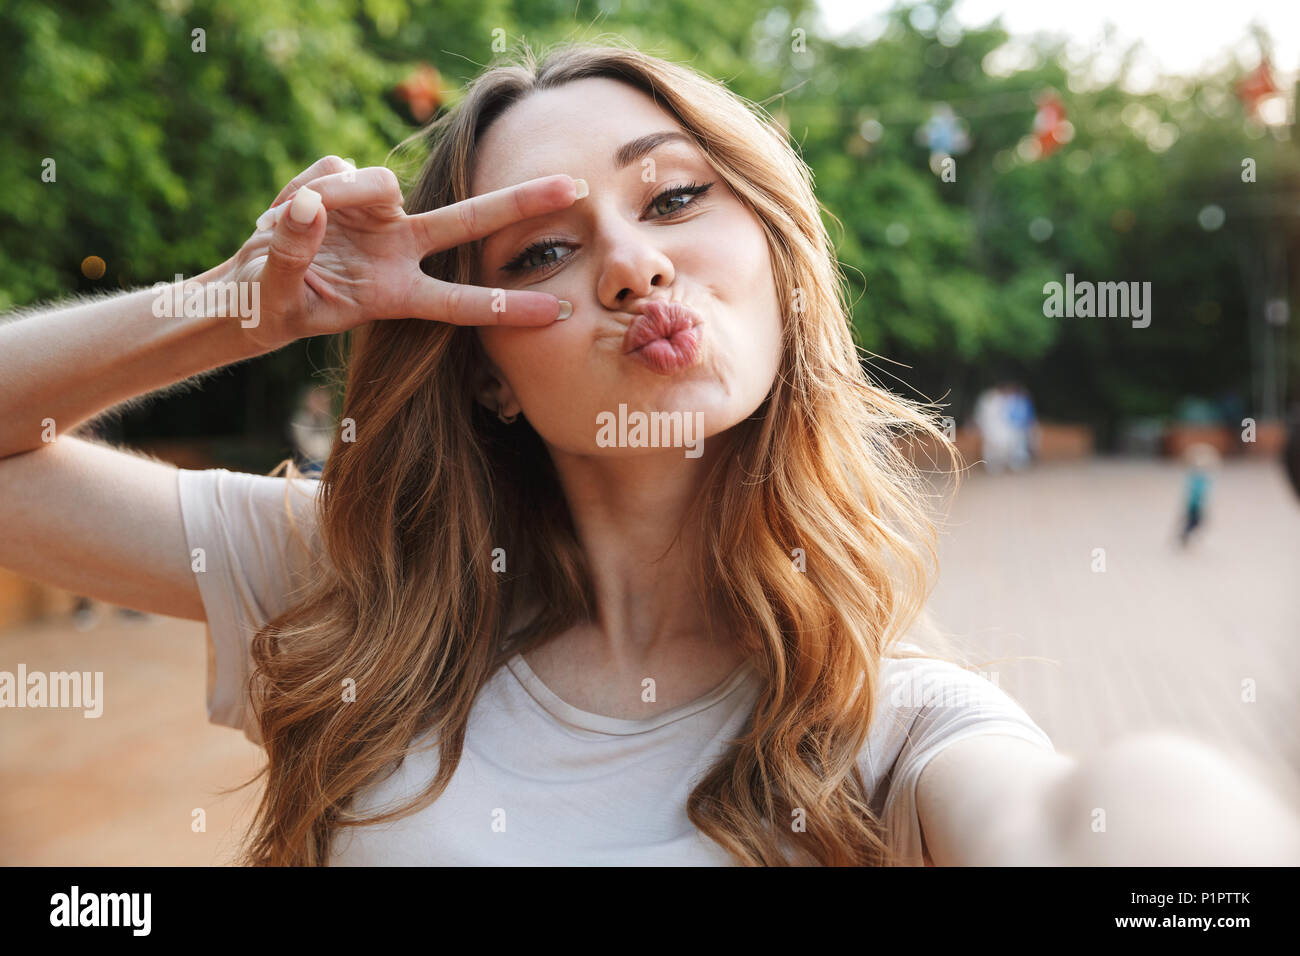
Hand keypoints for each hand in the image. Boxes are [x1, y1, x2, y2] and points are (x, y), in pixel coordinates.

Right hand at [224, 155, 579, 351]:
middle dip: (521, 203)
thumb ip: (290, 254)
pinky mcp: (349, 185)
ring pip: (375, 182)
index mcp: (395, 293)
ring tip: (293, 218)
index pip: (461, 303)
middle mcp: (399, 250)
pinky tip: (288, 208)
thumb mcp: (274, 295)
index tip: (561, 311)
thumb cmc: (270, 305)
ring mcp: (378, 216)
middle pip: (468, 223)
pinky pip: (335, 168)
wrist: (249, 286)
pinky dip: (306, 184)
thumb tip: (309, 207)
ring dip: (335, 193)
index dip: (509, 306)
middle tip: (575, 187)